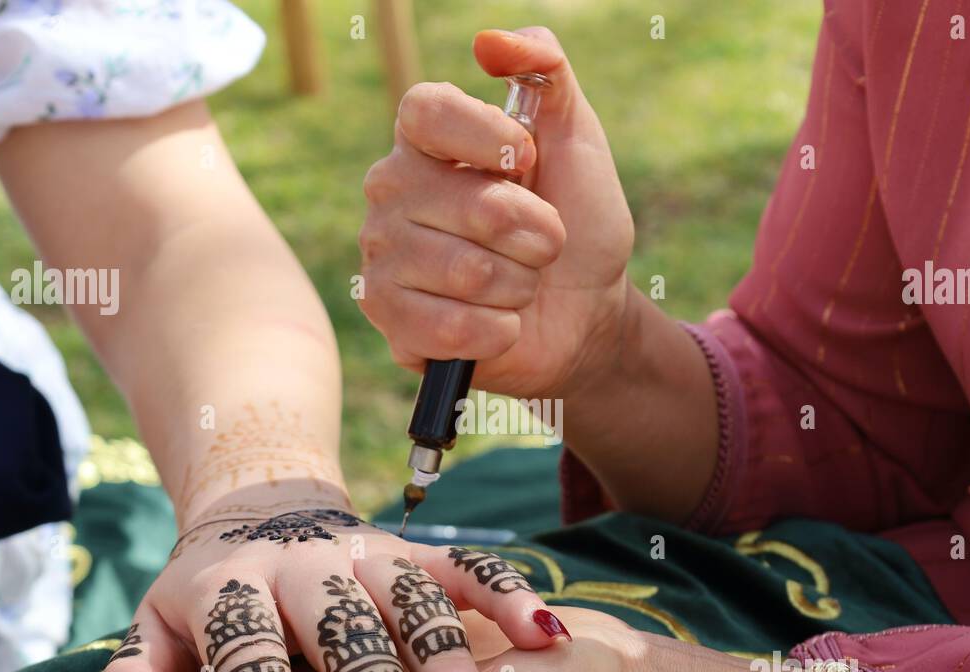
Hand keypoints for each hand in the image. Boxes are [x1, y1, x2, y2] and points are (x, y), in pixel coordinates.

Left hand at [37, 479, 572, 671]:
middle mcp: (300, 567)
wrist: (266, 502)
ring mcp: (366, 555)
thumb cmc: (211, 596)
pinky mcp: (418, 549)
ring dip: (445, 654)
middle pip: (341, 631)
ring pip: (410, 600)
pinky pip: (468, 565)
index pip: (247, 658)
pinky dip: (506, 594)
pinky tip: (541, 634)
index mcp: (230, 591)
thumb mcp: (163, 629)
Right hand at [358, 27, 634, 400]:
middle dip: (536, 232)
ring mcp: (382, 257)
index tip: (526, 160)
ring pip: (468, 273)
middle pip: (471, 205)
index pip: (427, 112)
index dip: (487, 138)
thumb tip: (491, 43)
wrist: (586, 312)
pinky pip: (451, 328)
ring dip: (520, 284)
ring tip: (519, 282)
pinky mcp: (390, 322)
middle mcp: (390, 191)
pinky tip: (500, 323)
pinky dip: (499, 330)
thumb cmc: (577, 221)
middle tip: (541, 242)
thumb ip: (546, 71)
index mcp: (424, 139)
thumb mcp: (577, 137)